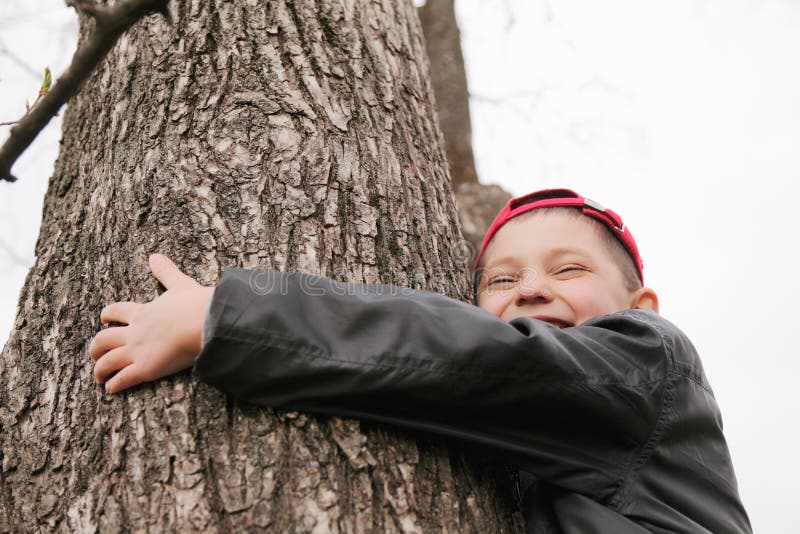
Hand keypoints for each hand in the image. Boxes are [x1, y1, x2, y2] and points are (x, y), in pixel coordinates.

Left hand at [89, 253, 214, 393]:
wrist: (204, 322)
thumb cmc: (195, 304)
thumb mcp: (180, 284)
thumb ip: (166, 272)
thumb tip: (155, 255)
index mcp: (143, 312)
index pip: (118, 311)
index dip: (108, 314)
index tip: (103, 317)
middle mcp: (135, 332)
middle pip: (104, 339)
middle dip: (96, 347)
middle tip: (95, 353)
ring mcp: (138, 350)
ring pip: (108, 361)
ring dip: (100, 369)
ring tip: (98, 377)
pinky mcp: (145, 368)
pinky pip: (122, 379)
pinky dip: (114, 385)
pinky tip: (110, 390)